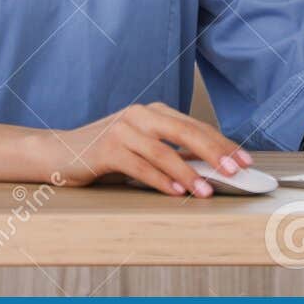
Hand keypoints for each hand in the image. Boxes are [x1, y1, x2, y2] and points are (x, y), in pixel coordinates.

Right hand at [38, 102, 252, 196]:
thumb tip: (211, 171)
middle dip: (214, 152)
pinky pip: (140, 165)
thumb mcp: (141, 148)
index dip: (223, 143)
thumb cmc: (105, 153)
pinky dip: (160, 180)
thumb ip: (171, 153)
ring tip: (207, 190)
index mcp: (153, 112)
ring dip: (189, 172)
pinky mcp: (107, 149)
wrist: (58, 153)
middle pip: (185, 132)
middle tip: (236, 171)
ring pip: (164, 150)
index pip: (196, 126)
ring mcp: (122, 130)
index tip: (245, 160)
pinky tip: (176, 191)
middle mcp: (140, 115)